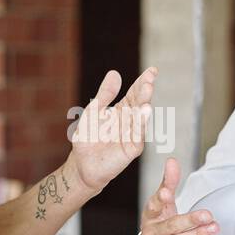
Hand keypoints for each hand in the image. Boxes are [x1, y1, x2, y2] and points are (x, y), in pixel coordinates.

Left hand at [67, 67, 157, 191]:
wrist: (82, 164)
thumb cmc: (88, 138)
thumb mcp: (94, 111)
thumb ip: (105, 94)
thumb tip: (115, 73)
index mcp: (123, 110)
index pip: (135, 93)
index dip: (143, 81)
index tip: (152, 70)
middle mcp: (131, 121)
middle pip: (140, 103)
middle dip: (145, 91)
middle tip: (150, 79)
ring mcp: (133, 134)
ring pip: (141, 117)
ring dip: (144, 103)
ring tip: (148, 90)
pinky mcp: (132, 148)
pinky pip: (138, 134)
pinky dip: (141, 123)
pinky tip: (144, 111)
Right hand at [137, 157, 218, 234]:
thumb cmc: (159, 227)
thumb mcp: (162, 206)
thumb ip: (168, 184)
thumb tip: (171, 161)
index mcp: (150, 216)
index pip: (153, 206)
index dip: (160, 200)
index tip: (167, 193)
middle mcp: (153, 233)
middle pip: (171, 225)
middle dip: (189, 220)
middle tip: (207, 215)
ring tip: (213, 228)